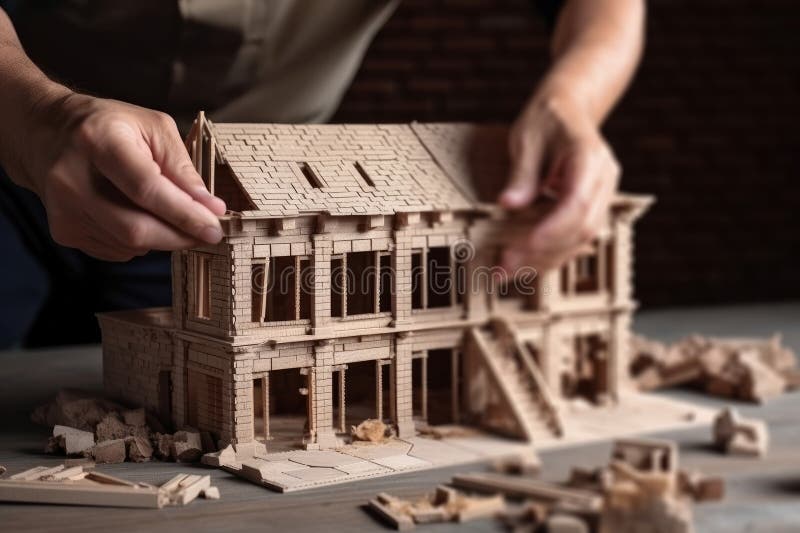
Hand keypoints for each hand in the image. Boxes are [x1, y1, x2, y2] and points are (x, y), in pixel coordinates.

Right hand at [20, 92, 225, 260]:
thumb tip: (210, 208)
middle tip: (207, 233)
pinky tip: (138, 215)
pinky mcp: (64, 230)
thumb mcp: (153, 128)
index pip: (147, 190)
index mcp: (98, 142)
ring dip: (162, 237)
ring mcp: (64, 209)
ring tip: (169, 214)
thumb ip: (182, 168)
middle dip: (180, 237)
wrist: (47, 134)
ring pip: (130, 244)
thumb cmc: (109, 127)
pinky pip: (118, 249)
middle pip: (136, 228)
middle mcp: (72, 178)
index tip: (214, 226)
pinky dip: (140, 241)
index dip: (185, 214)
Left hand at [499, 93, 619, 272]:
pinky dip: (550, 253)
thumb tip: (509, 205)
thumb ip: (521, 173)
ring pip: (581, 239)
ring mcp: (602, 196)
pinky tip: (523, 263)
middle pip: (583, 227)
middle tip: (506, 263)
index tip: (526, 244)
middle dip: (544, 250)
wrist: (568, 110)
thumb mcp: (526, 138)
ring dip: (545, 259)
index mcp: (590, 157)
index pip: (579, 201)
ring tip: (507, 270)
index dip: (554, 228)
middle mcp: (604, 180)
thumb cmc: (546, 119)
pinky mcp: (591, 209)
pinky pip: (575, 237)